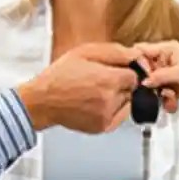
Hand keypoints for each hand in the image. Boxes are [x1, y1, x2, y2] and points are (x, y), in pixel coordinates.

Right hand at [17, 43, 141, 132]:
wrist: (42, 101)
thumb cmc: (60, 76)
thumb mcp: (86, 52)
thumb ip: (116, 52)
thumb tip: (136, 55)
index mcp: (108, 80)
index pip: (135, 75)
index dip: (125, 71)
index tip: (114, 71)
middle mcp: (110, 99)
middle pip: (132, 89)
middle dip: (121, 83)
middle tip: (101, 80)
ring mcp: (107, 115)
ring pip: (127, 103)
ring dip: (118, 96)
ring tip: (96, 92)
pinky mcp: (103, 127)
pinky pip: (120, 116)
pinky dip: (113, 109)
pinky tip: (96, 103)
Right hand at [135, 40, 178, 120]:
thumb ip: (159, 76)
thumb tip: (143, 80)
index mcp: (169, 49)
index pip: (143, 50)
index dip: (136, 61)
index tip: (135, 75)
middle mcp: (168, 60)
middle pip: (145, 69)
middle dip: (147, 82)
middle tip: (153, 89)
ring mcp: (171, 75)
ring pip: (152, 84)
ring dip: (157, 93)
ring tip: (168, 97)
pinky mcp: (174, 87)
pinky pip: (160, 94)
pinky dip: (164, 100)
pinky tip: (172, 102)